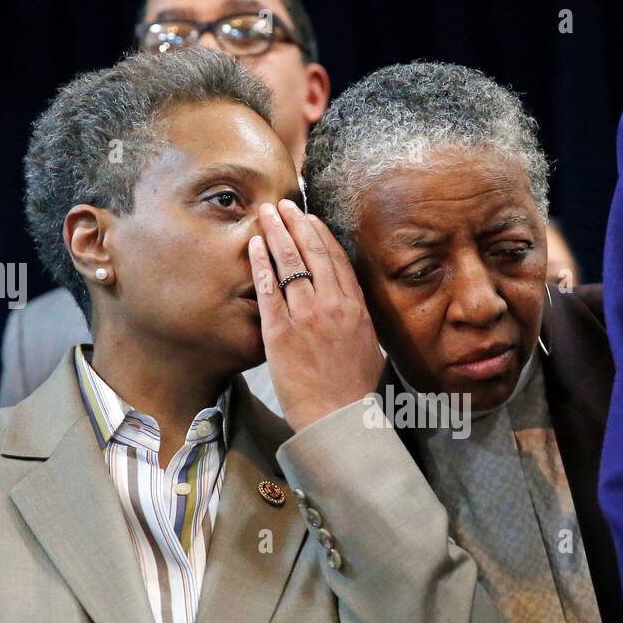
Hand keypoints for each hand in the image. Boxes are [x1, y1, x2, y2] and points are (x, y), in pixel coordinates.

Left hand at [248, 199, 385, 431]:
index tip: (309, 218)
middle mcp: (332, 305)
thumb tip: (350, 305)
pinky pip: (268, 288)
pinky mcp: (280, 331)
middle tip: (283, 204)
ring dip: (276, 233)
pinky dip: (261, 263)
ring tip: (265, 213)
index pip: (336, 259)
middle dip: (296, 223)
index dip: (321, 234)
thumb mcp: (368, 347)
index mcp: (356, 308)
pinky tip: (253, 245)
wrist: (337, 417)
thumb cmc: (353, 390)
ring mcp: (306, 316)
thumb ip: (357, 320)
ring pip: (290, 263)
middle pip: (313, 252)